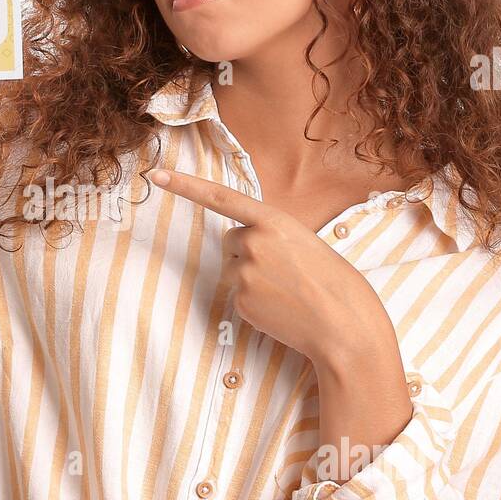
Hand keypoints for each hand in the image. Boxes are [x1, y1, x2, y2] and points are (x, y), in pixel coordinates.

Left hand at [145, 166, 395, 369]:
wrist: (343, 325)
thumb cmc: (333, 282)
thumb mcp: (305, 241)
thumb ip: (271, 235)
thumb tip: (245, 247)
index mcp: (274, 221)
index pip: (220, 197)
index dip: (185, 185)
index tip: (157, 175)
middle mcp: (254, 242)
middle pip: (230, 240)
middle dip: (247, 251)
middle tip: (282, 268)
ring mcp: (244, 274)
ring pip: (233, 269)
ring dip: (251, 276)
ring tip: (286, 289)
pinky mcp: (240, 302)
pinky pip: (238, 295)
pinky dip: (255, 301)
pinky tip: (281, 307)